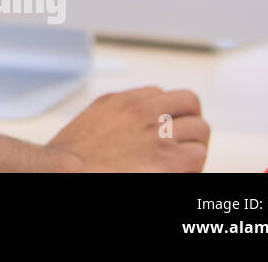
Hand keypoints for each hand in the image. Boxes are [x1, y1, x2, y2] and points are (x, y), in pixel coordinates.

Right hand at [45, 85, 209, 171]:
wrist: (67, 174)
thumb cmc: (72, 160)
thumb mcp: (90, 123)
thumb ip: (115, 116)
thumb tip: (129, 125)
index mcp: (121, 102)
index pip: (159, 94)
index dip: (163, 114)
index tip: (158, 130)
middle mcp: (142, 111)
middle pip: (188, 101)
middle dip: (188, 120)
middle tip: (181, 141)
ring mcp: (159, 134)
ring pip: (200, 128)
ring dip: (193, 144)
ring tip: (182, 160)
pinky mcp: (172, 160)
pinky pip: (199, 153)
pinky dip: (193, 165)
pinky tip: (178, 172)